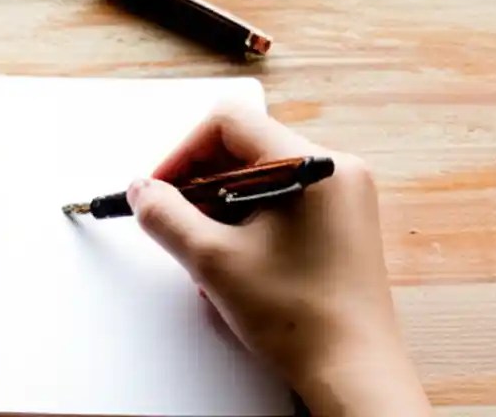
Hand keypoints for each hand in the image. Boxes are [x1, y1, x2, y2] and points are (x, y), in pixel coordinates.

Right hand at [128, 107, 429, 416]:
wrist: (353, 372)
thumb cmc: (303, 319)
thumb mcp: (213, 260)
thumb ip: (166, 216)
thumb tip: (142, 191)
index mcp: (313, 165)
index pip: (230, 123)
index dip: (184, 152)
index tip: (162, 189)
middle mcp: (335, 171)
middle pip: (244, 147)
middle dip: (200, 182)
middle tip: (177, 220)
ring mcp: (342, 197)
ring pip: (259, 176)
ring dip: (220, 204)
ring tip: (207, 249)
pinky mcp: (340, 223)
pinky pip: (281, 200)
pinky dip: (247, 219)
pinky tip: (234, 258)